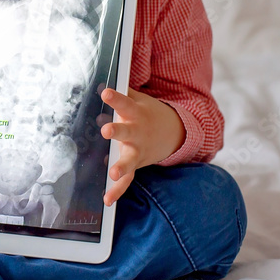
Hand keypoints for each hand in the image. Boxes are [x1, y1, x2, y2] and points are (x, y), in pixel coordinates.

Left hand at [99, 87, 184, 205]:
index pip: (124, 103)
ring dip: (121, 166)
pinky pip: (128, 180)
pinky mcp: (138, 164)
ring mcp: (139, 151)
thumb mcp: (139, 99)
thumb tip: (104, 79)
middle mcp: (138, 132)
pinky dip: (118, 191)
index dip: (115, 98)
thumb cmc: (148, 113)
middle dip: (117, 131)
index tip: (105, 92)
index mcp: (136, 113)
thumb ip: (122, 92)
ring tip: (112, 173)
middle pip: (127, 132)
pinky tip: (107, 199)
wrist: (175, 132)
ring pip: (130, 160)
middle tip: (107, 131)